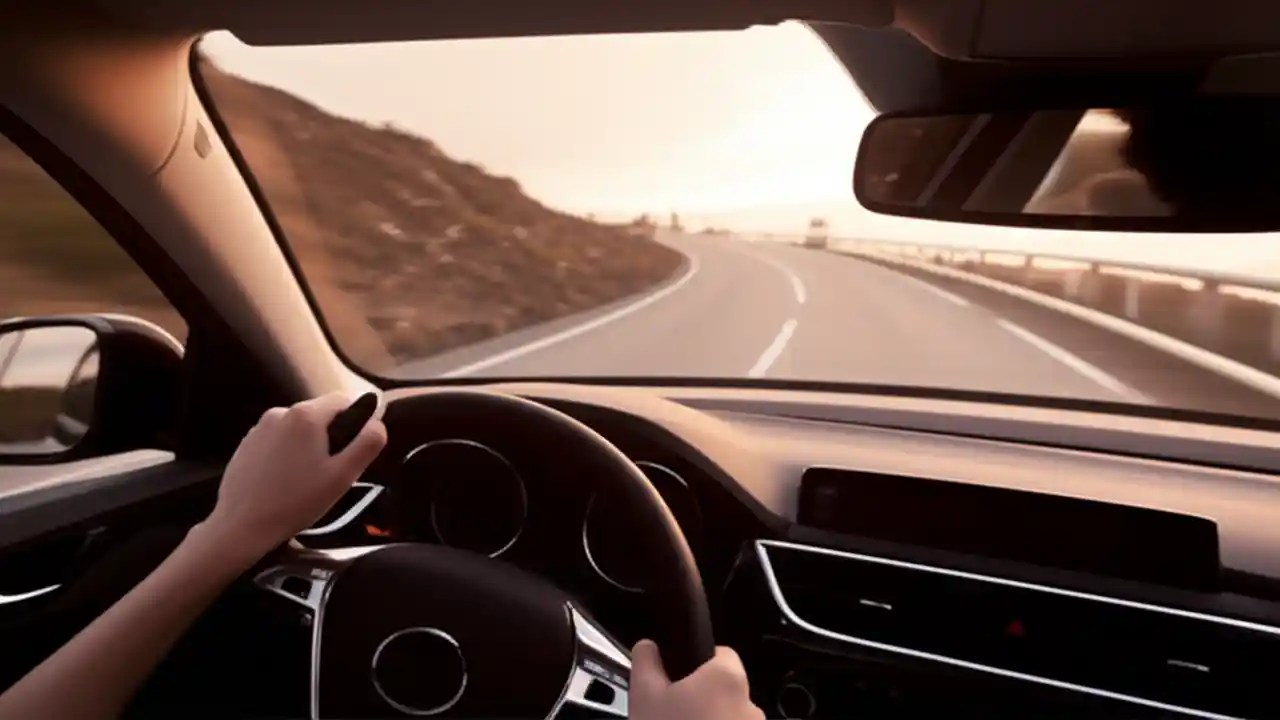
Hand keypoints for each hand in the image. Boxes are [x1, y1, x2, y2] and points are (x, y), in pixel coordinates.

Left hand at [200, 392, 387, 560]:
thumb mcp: (342, 476)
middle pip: (320, 414)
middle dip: (331, 436)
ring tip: (305, 480)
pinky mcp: (245, 444)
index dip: (357, 421)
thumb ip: (367, 444)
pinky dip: (286, 453)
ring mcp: (259, 427)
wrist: (241, 526)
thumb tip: (377, 423)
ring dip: (308, 445)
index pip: (344, 400)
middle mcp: (280, 412)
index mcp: (306, 415)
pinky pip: (277, 440)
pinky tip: (282, 481)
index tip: (354, 451)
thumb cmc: (296, 501)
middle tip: (330, 472)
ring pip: (298, 428)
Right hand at [630, 640, 763, 719]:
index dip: (697, 663)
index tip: (679, 678)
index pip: (722, 653)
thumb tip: (647, 646)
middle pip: (724, 688)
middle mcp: (750, 703)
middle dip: (701, 697)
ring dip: (710, 718)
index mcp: (727, 678)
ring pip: (728, 715)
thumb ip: (646, 662)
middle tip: (673, 711)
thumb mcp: (644, 696)